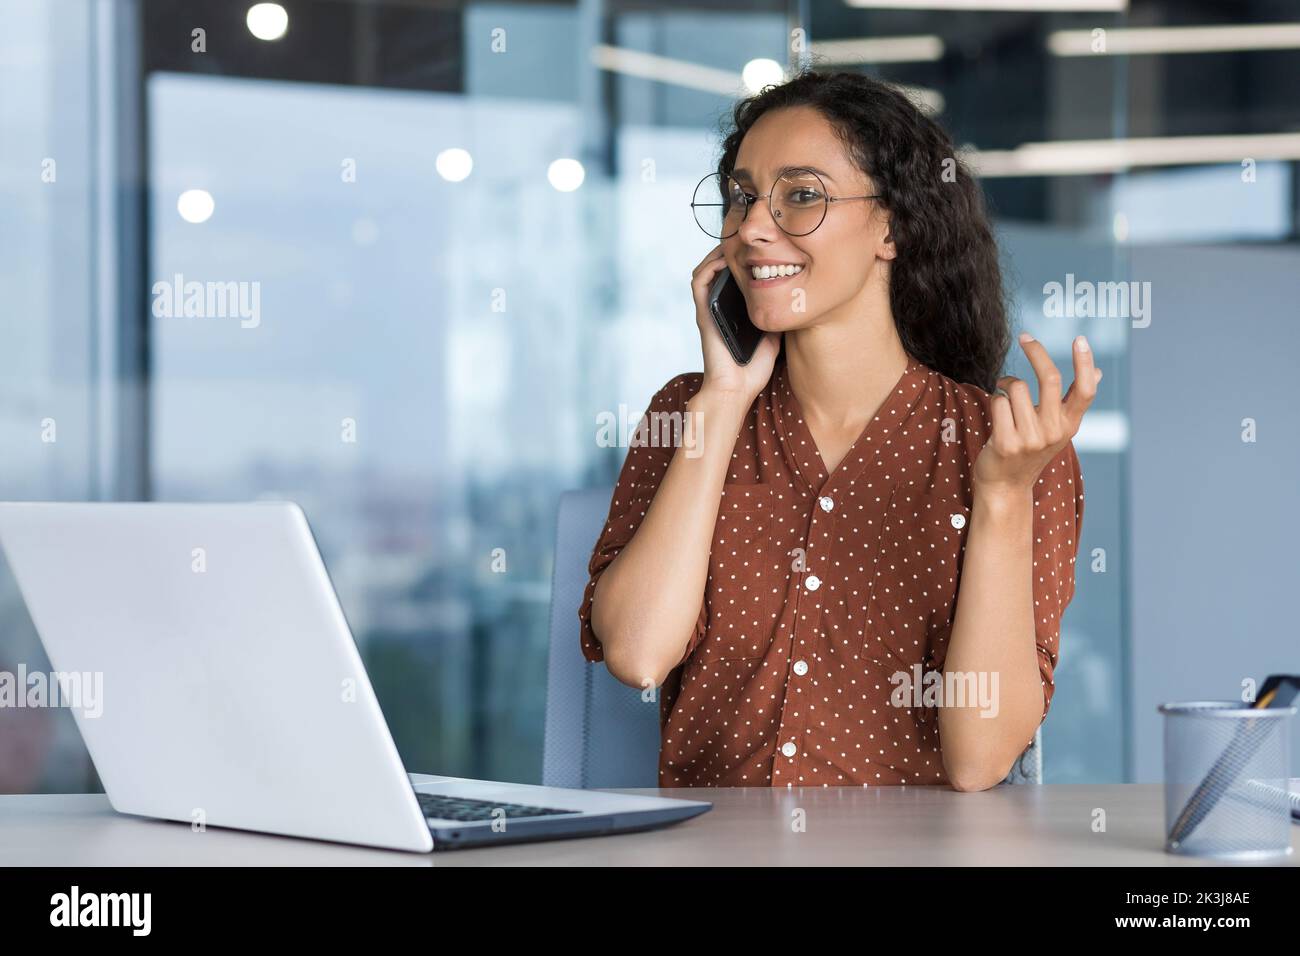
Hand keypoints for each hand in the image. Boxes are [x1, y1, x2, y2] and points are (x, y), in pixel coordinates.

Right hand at [691, 244, 779, 401]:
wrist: (736, 389)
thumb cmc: (752, 371)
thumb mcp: (774, 337)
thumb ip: (778, 317)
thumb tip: (794, 300)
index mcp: (733, 312)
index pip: (734, 278)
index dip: (743, 260)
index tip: (760, 247)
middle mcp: (718, 307)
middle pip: (719, 269)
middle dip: (731, 250)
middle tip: (749, 239)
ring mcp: (709, 309)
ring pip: (705, 270)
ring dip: (717, 253)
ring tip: (735, 242)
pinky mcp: (703, 313)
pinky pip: (699, 281)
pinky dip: (708, 265)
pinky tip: (725, 257)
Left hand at [972, 333, 1100, 500]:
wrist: (1005, 486)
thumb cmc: (1029, 449)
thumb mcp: (1057, 428)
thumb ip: (1072, 402)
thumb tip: (1098, 372)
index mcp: (1069, 424)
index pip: (1085, 391)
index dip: (1084, 363)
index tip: (1080, 339)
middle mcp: (1054, 431)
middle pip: (1050, 379)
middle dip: (1037, 352)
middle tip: (1025, 337)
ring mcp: (1031, 439)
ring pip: (1017, 387)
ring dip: (1005, 384)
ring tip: (1003, 395)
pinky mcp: (1006, 444)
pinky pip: (998, 402)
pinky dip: (994, 400)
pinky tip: (996, 414)